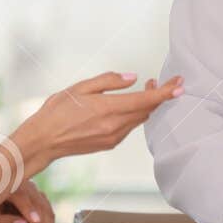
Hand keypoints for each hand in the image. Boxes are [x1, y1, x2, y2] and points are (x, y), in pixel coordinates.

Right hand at [12, 71, 182, 173]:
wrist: (43, 141)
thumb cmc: (56, 111)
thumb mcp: (80, 87)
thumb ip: (109, 81)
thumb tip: (133, 78)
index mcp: (108, 109)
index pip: (146, 100)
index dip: (166, 92)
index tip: (179, 83)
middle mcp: (114, 126)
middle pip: (147, 110)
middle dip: (157, 96)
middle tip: (157, 80)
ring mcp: (113, 137)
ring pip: (139, 119)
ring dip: (145, 106)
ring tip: (143, 90)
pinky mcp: (109, 144)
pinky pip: (128, 127)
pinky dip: (133, 115)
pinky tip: (126, 106)